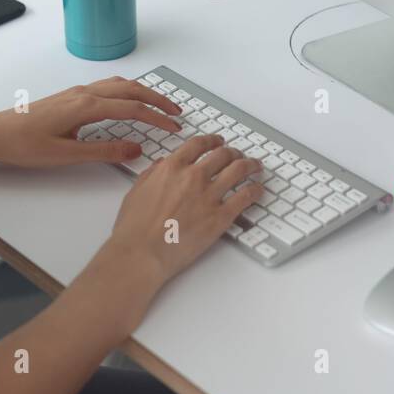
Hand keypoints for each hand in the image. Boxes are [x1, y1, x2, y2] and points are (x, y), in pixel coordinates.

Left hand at [0, 76, 182, 168]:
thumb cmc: (24, 145)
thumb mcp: (66, 155)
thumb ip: (104, 151)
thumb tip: (135, 149)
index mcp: (86, 107)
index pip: (132, 108)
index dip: (157, 117)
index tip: (174, 127)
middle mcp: (84, 94)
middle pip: (130, 90)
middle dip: (157, 99)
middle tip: (177, 112)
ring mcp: (77, 92)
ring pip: (119, 84)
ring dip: (142, 92)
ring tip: (159, 105)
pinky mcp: (71, 96)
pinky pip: (107, 86)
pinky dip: (126, 91)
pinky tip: (128, 101)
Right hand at [109, 134, 262, 283]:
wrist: (142, 253)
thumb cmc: (134, 229)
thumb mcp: (137, 191)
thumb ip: (152, 174)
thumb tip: (161, 165)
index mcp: (172, 168)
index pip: (199, 144)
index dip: (212, 140)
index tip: (218, 141)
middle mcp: (193, 177)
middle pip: (223, 154)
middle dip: (233, 152)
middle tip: (238, 155)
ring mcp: (209, 196)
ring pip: (239, 170)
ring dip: (250, 165)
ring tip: (255, 166)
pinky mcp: (220, 217)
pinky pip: (246, 197)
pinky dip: (255, 190)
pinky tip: (258, 189)